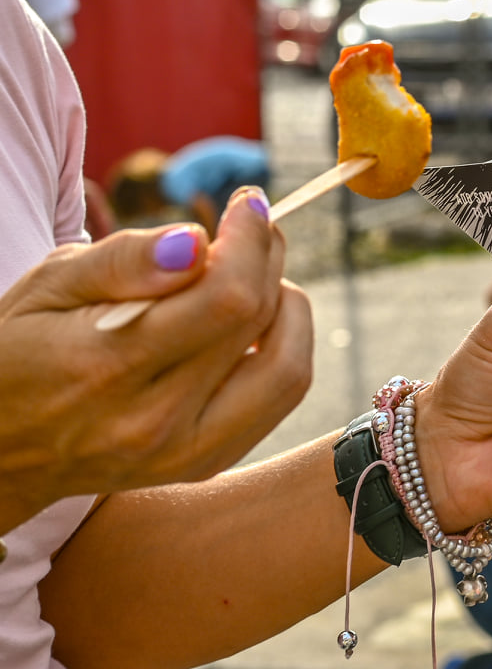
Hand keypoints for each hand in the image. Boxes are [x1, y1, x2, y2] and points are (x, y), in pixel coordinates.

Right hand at [0, 192, 310, 528]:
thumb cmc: (18, 351)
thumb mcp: (48, 287)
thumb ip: (123, 262)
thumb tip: (196, 242)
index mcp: (107, 368)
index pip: (225, 298)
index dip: (252, 240)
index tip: (249, 205)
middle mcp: (153, 420)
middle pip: (260, 323)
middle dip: (270, 259)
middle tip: (253, 228)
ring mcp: (185, 452)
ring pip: (289, 370)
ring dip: (289, 308)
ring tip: (254, 277)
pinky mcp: (205, 463)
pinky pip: (278, 400)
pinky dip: (281, 348)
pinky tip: (248, 324)